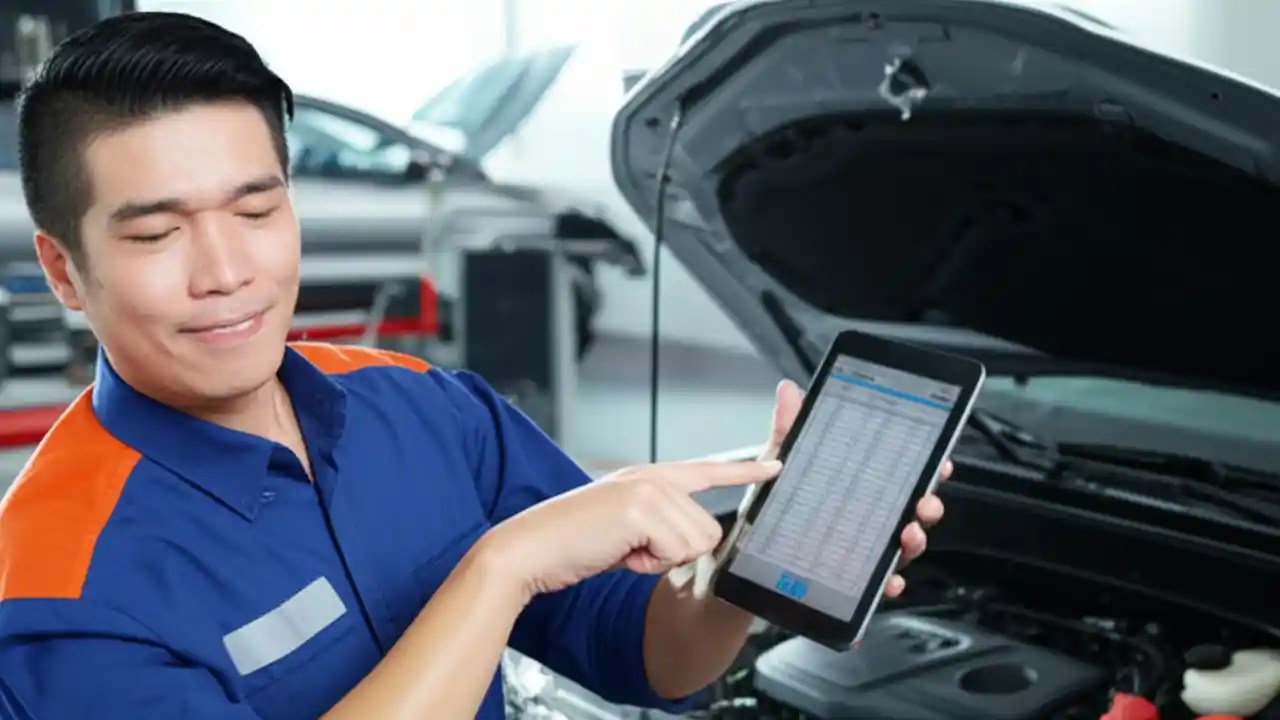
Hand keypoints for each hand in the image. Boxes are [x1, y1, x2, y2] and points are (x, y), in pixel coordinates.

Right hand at [479, 459, 781, 600]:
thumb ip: (656, 527)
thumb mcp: (623, 532)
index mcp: (648, 479)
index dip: (745, 471)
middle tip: (630, 551)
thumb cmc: (570, 545)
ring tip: (620, 549)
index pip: (706, 471)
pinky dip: (646, 563)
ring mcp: (647, 488)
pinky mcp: (640, 506)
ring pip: (695, 541)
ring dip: (658, 559)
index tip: (777, 465)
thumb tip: (686, 542)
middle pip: (707, 528)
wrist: (529, 550)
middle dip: (674, 553)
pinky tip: (617, 552)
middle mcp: (652, 477)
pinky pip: (674, 550)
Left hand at [731, 379, 951, 597]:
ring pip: (902, 548)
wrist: (745, 556)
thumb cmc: (773, 507)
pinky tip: (888, 580)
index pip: (901, 476)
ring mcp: (864, 551)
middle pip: (911, 511)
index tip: (939, 462)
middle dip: (927, 506)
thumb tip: (788, 390)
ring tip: (907, 535)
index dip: (926, 469)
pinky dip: (887, 583)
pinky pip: (877, 585)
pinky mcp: (851, 581)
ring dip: (914, 543)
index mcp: (860, 488)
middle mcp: (869, 519)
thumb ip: (788, 430)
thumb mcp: (780, 465)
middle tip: (924, 502)